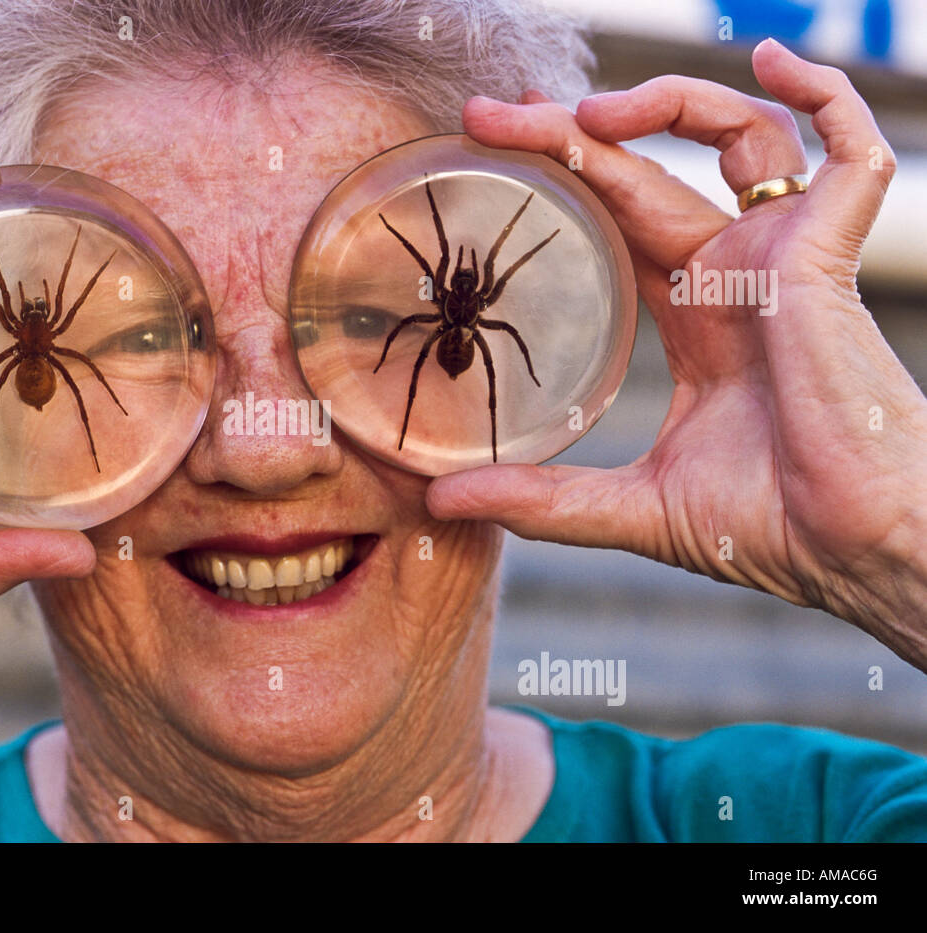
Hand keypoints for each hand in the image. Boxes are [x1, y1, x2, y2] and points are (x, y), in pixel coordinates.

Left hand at [427, 40, 926, 665]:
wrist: (847, 551)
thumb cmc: (765, 529)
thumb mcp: (632, 505)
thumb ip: (540, 498)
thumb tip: (440, 503)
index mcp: (691, 315)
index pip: (614, 217)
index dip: (561, 175)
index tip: (490, 148)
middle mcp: (732, 273)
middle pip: (649, 168)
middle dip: (568, 131)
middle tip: (488, 112)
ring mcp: (782, 257)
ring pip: (736, 136)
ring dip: (664, 105)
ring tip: (582, 115)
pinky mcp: (828, 256)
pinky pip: (850, 153)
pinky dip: (825, 95)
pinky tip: (776, 61)